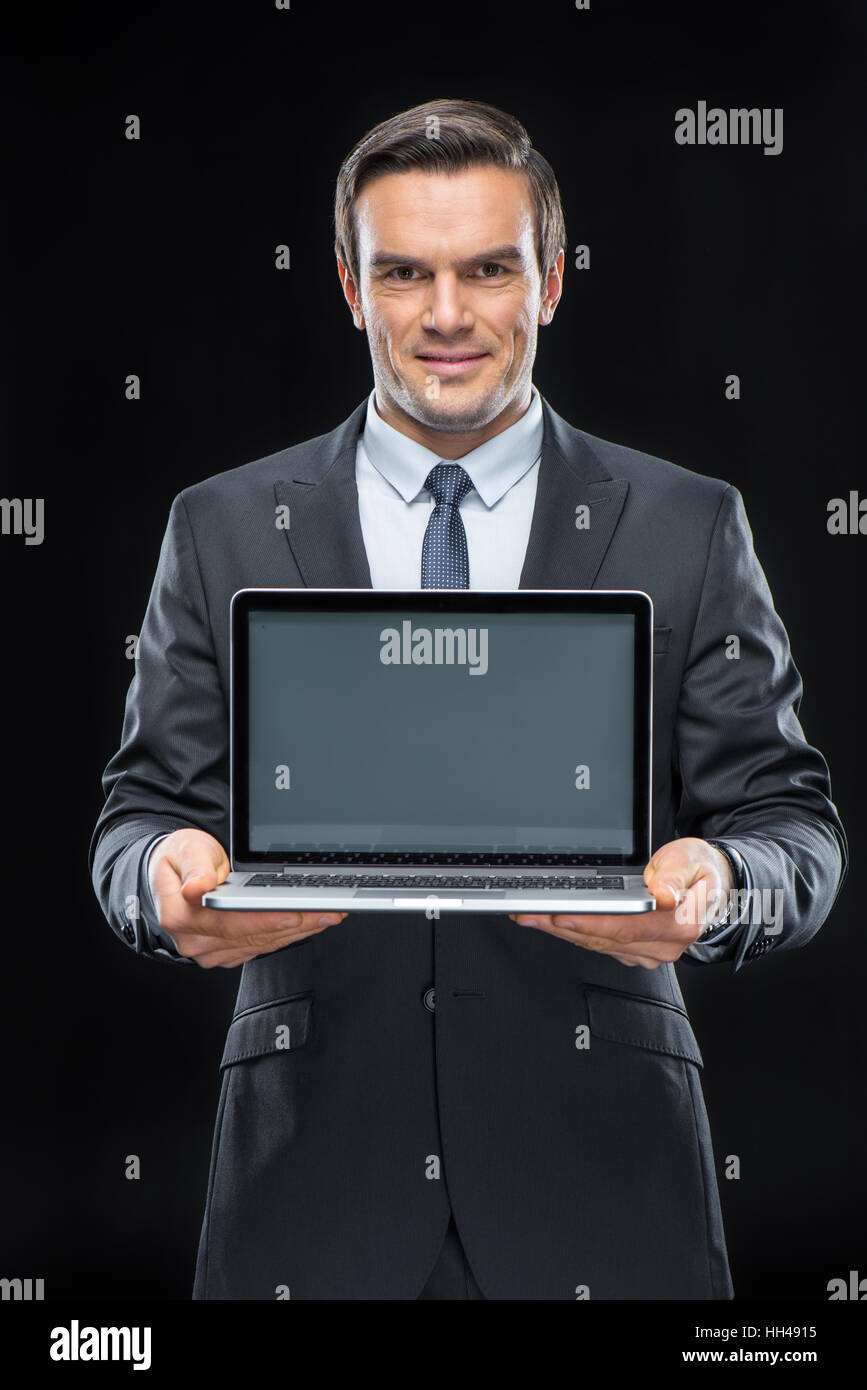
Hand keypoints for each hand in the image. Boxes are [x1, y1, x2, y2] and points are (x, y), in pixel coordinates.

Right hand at [147, 828, 346, 968]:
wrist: (175, 873)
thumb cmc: (181, 859)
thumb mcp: (186, 850)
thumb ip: (194, 868)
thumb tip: (197, 888)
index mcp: (180, 914)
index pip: (228, 922)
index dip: (263, 920)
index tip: (293, 914)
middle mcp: (194, 940)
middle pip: (252, 936)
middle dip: (294, 924)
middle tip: (327, 911)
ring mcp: (210, 950)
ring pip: (261, 944)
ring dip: (298, 931)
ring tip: (326, 915)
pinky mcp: (226, 952)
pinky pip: (261, 947)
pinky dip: (287, 934)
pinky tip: (308, 923)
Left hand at [508, 837, 733, 968]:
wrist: (711, 883)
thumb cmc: (699, 869)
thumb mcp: (691, 858)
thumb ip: (674, 875)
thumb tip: (660, 892)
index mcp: (680, 923)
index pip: (628, 927)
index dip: (593, 923)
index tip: (563, 915)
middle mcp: (663, 945)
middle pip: (605, 939)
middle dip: (563, 926)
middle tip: (530, 914)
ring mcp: (648, 951)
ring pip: (598, 945)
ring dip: (561, 931)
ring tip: (531, 916)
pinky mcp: (635, 950)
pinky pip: (600, 944)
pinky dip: (574, 933)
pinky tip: (552, 922)